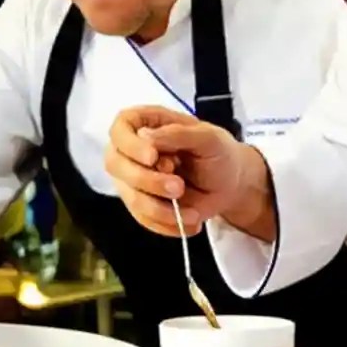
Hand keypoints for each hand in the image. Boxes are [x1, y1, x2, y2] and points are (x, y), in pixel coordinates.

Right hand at [104, 105, 263, 236]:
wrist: (230, 185)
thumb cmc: (219, 153)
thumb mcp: (208, 138)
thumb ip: (178, 133)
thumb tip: (145, 136)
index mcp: (147, 122)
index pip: (120, 127)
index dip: (130, 144)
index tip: (153, 157)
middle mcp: (133, 149)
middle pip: (116, 164)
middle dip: (148, 181)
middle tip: (178, 187)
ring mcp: (134, 178)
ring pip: (130, 196)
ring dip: (159, 208)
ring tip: (191, 210)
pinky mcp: (141, 203)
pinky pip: (142, 218)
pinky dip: (166, 223)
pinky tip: (189, 219)